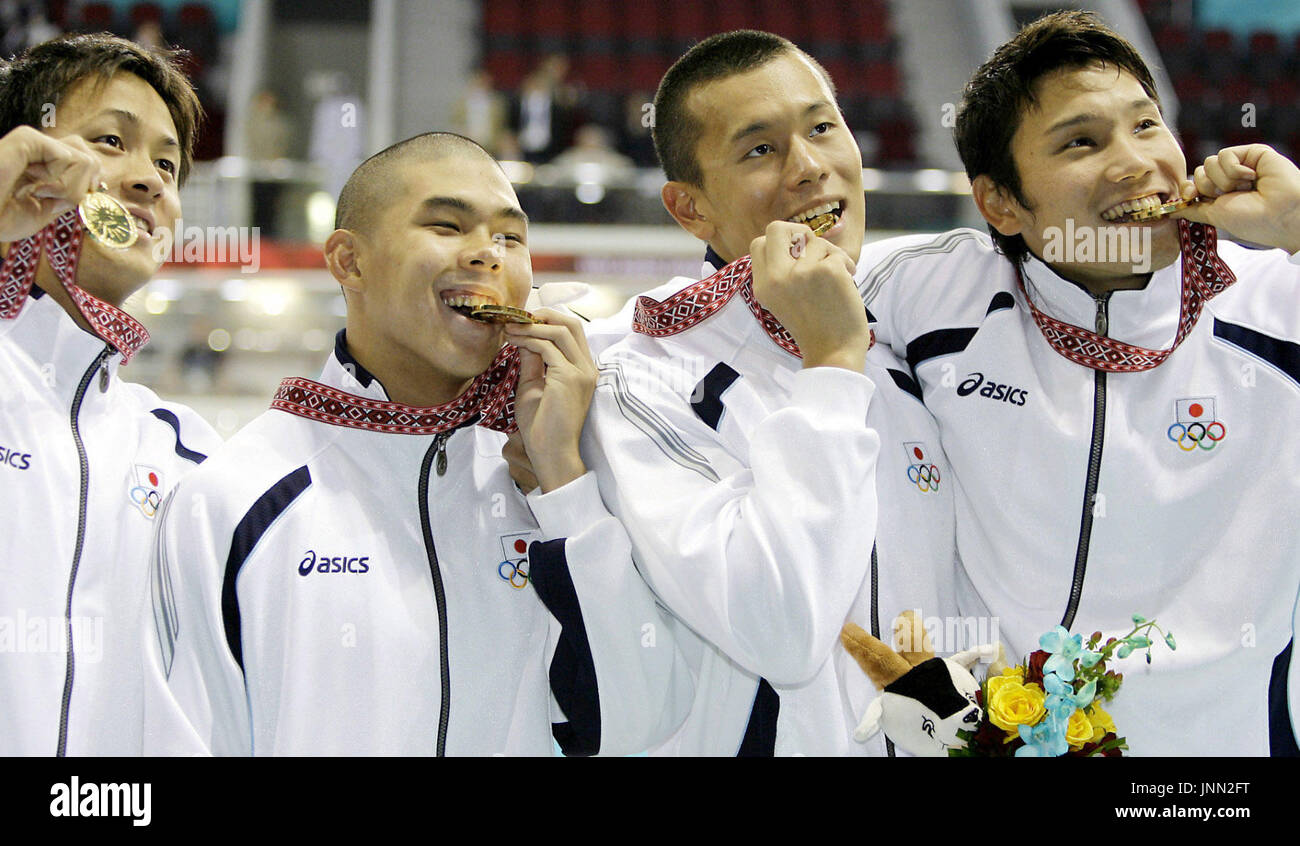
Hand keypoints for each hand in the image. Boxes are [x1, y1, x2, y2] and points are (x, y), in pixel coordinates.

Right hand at [0, 127, 99, 242]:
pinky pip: (68, 157)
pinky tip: (34, 186)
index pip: (86, 160)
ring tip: (39, 193)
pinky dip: (59, 182)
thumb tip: (92, 186)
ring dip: (69, 188)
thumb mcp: (45, 211)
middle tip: (53, 198)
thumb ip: (69, 196)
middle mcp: (40, 151)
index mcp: (43, 165)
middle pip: (90, 157)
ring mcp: (34, 143)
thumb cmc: (2, 219)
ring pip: (85, 159)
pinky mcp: (27, 139)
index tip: (75, 202)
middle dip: (83, 188)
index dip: (91, 183)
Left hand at [502, 307, 595, 492]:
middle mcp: (587, 368)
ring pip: (560, 330)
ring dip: (532, 325)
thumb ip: (532, 361)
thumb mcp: (533, 385)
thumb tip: (524, 337)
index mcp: (582, 370)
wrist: (550, 453)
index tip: (521, 321)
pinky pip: (547, 347)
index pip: (571, 333)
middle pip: (572, 324)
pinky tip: (512, 341)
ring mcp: (581, 372)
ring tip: (509, 328)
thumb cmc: (542, 427)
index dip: (547, 321)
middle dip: (544, 315)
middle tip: (517, 316)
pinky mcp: (570, 377)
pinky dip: (528, 339)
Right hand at [748, 220, 870, 371]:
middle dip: (799, 232)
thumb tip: (796, 238)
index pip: (759, 243)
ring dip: (830, 255)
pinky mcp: (827, 271)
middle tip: (814, 248)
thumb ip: (780, 272)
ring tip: (836, 279)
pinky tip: (847, 283)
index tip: (796, 254)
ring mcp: (801, 273)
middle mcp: (777, 277)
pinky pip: (837, 254)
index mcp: (762, 285)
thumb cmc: (813, 326)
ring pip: (816, 241)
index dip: (780, 243)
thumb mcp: (781, 300)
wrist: (833, 351)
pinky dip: (847, 266)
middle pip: (778, 228)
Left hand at [1173, 144, 1299, 253]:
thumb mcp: (1215, 216)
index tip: (1191, 197)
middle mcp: (1229, 180)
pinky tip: (1251, 177)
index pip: (1193, 184)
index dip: (1189, 189)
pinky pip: (1225, 154)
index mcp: (1221, 196)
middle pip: (1199, 172)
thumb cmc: (1252, 219)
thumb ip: (1192, 210)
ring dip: (1223, 180)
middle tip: (1229, 196)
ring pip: (1209, 163)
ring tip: (1244, 188)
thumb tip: (1170, 211)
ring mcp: (1241, 166)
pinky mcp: (1252, 153)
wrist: (1280, 213)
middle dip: (1208, 187)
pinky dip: (1234, 169)